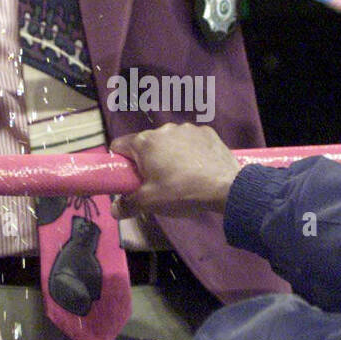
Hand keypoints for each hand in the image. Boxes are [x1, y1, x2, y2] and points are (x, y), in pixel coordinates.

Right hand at [109, 123, 241, 218]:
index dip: (120, 162)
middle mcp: (163, 129)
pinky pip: (190, 140)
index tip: (129, 177)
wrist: (225, 187)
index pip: (119, 145)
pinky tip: (198, 167)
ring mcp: (187, 128)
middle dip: (147, 160)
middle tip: (156, 182)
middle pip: (145, 144)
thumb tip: (115, 210)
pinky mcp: (206, 132)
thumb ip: (128, 205)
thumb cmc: (181, 191)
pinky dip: (190, 151)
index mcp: (145, 142)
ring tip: (181, 176)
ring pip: (169, 141)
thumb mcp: (150, 202)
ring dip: (169, 154)